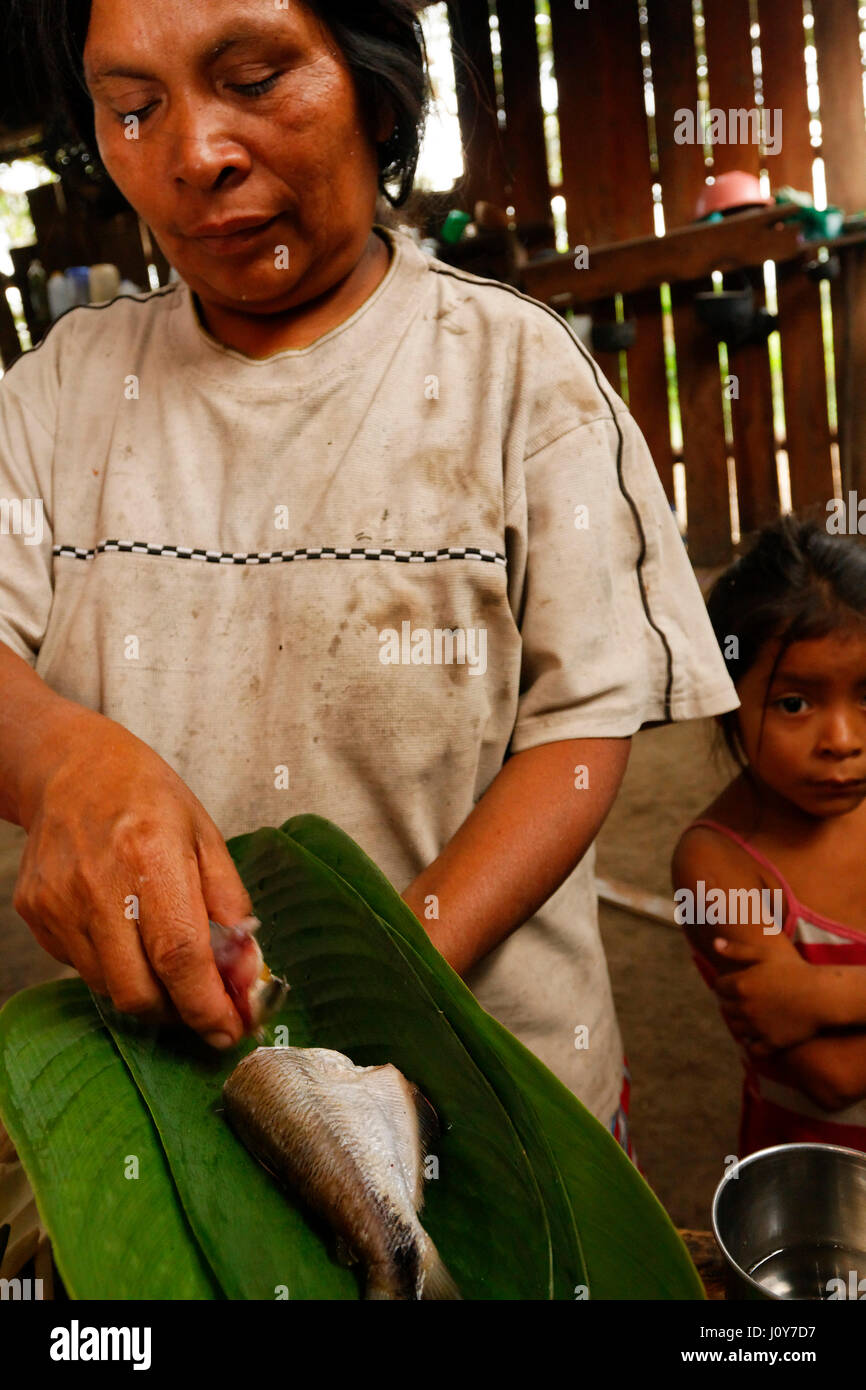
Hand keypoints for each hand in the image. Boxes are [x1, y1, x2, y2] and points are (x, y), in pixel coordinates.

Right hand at [13, 706, 251, 1047]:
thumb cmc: (145, 796)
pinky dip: (117, 970)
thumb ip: (229, 905)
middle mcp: (98, 885)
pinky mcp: (38, 916)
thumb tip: (246, 971)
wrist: (70, 768)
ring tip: (172, 965)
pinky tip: (130, 935)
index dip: (208, 1005)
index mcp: (149, 855)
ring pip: (110, 990)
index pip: (180, 955)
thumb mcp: (205, 835)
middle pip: (140, 990)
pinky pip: (84, 970)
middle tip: (208, 1008)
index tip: (232, 1029)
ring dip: (151, 994)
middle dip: (181, 1013)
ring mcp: (59, 905)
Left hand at [712, 934, 827, 1052]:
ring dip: (740, 1022)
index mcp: (740, 984)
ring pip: (736, 1028)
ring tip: (752, 1015)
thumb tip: (715, 944)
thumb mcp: (766, 954)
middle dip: (732, 1002)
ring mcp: (757, 1027)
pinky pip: (753, 1048)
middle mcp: (744, 1008)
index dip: (726, 983)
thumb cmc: (795, 971)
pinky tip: (760, 1034)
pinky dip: (753, 1043)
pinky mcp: (771, 1042)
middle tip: (746, 998)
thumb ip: (738, 950)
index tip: (737, 982)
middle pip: (725, 1007)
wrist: (822, 996)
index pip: (719, 986)